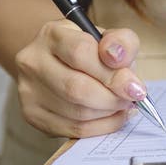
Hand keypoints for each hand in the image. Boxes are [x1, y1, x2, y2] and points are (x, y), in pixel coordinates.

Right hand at [15, 20, 146, 136]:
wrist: (60, 63)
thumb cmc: (90, 52)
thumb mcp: (109, 39)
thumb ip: (122, 43)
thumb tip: (120, 60)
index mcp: (52, 35)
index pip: (81, 53)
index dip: (112, 73)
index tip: (136, 86)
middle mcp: (33, 61)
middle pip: (77, 88)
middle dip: (114, 98)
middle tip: (133, 98)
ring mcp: (29, 90)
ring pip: (77, 113)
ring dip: (110, 113)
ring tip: (123, 104)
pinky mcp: (33, 115)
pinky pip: (74, 130)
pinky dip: (102, 127)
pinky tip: (113, 116)